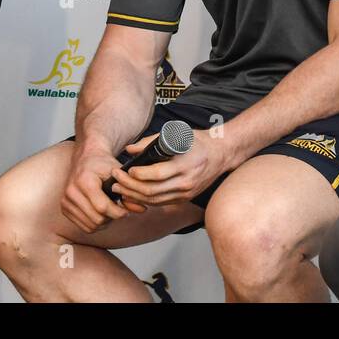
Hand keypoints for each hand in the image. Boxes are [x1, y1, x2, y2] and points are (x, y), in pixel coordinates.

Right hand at [61, 145, 130, 233]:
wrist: (85, 157)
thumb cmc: (102, 163)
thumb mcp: (118, 173)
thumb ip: (129, 191)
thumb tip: (142, 209)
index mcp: (84, 181)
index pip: (102, 208)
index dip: (118, 212)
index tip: (126, 210)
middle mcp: (71, 192)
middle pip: (97, 219)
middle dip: (112, 217)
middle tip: (119, 210)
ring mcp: (66, 201)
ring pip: (91, 225)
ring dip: (104, 222)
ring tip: (110, 210)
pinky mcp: (64, 208)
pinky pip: (83, 226)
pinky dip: (95, 223)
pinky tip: (101, 212)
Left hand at [109, 129, 230, 207]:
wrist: (221, 154)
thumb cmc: (199, 142)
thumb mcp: (177, 134)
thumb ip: (151, 142)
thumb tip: (130, 150)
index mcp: (185, 164)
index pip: (157, 174)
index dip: (139, 174)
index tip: (127, 170)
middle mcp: (186, 182)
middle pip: (152, 191)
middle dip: (130, 187)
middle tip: (116, 180)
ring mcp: (186, 193)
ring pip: (154, 201)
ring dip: (134, 196)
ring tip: (120, 189)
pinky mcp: (184, 198)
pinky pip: (161, 203)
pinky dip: (144, 201)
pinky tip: (133, 195)